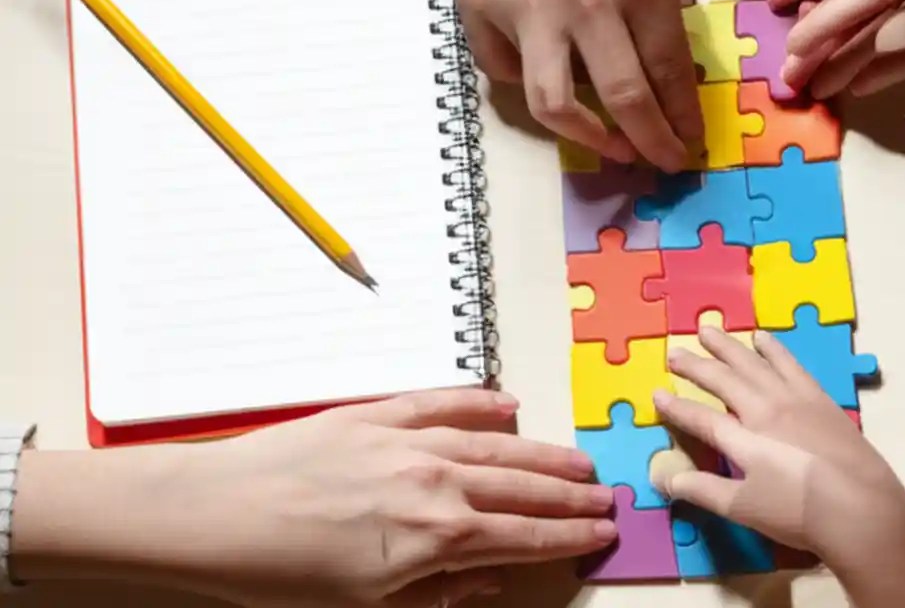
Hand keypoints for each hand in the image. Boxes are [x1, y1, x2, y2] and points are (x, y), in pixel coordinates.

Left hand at [12, 390, 615, 606]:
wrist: (211, 514)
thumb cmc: (278, 575)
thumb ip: (437, 593)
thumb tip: (488, 582)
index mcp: (436, 538)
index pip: (524, 536)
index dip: (568, 536)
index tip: (602, 531)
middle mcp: (435, 484)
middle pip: (522, 488)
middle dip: (569, 494)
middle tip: (606, 493)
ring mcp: (407, 442)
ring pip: (496, 446)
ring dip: (542, 453)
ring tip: (577, 459)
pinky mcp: (375, 414)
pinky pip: (442, 403)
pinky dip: (479, 403)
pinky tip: (507, 404)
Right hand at [453, 0, 701, 172]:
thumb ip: (665, 0)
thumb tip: (672, 66)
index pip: (671, 72)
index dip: (684, 118)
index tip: (691, 142)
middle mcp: (587, 2)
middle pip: (625, 101)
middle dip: (653, 144)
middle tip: (664, 162)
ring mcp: (527, 10)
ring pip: (557, 107)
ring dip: (592, 140)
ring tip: (614, 148)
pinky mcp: (479, 8)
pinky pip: (506, 71)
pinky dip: (531, 86)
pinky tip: (554, 86)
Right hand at [654, 329, 904, 607]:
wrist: (862, 507)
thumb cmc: (798, 512)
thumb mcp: (743, 508)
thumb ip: (703, 490)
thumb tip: (666, 480)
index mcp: (743, 437)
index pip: (700, 418)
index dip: (675, 407)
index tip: (655, 393)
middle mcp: (765, 409)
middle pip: (725, 380)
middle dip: (696, 365)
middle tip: (675, 351)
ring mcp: (796, 400)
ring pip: (756, 363)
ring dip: (731, 346)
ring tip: (713, 331)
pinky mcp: (821, 400)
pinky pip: (791, 364)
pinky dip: (775, 349)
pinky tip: (766, 340)